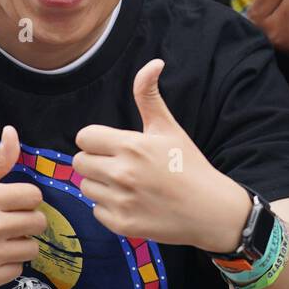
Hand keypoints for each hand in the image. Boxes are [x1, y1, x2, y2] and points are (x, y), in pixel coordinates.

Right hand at [0, 125, 46, 288]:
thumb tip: (12, 133)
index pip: (34, 196)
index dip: (25, 198)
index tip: (13, 202)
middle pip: (38, 222)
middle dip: (27, 219)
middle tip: (8, 220)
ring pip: (32, 248)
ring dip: (20, 242)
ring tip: (0, 239)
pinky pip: (18, 270)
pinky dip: (8, 263)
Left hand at [74, 59, 249, 251]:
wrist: (210, 210)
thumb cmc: (189, 165)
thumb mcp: (168, 128)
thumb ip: (149, 95)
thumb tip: (153, 63)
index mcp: (131, 145)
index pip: (84, 137)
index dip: (96, 140)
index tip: (113, 145)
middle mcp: (122, 173)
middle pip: (79, 162)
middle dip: (95, 161)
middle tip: (119, 164)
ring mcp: (121, 201)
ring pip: (86, 187)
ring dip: (101, 185)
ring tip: (127, 184)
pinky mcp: (121, 225)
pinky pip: (97, 210)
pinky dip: (109, 207)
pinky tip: (132, 202)